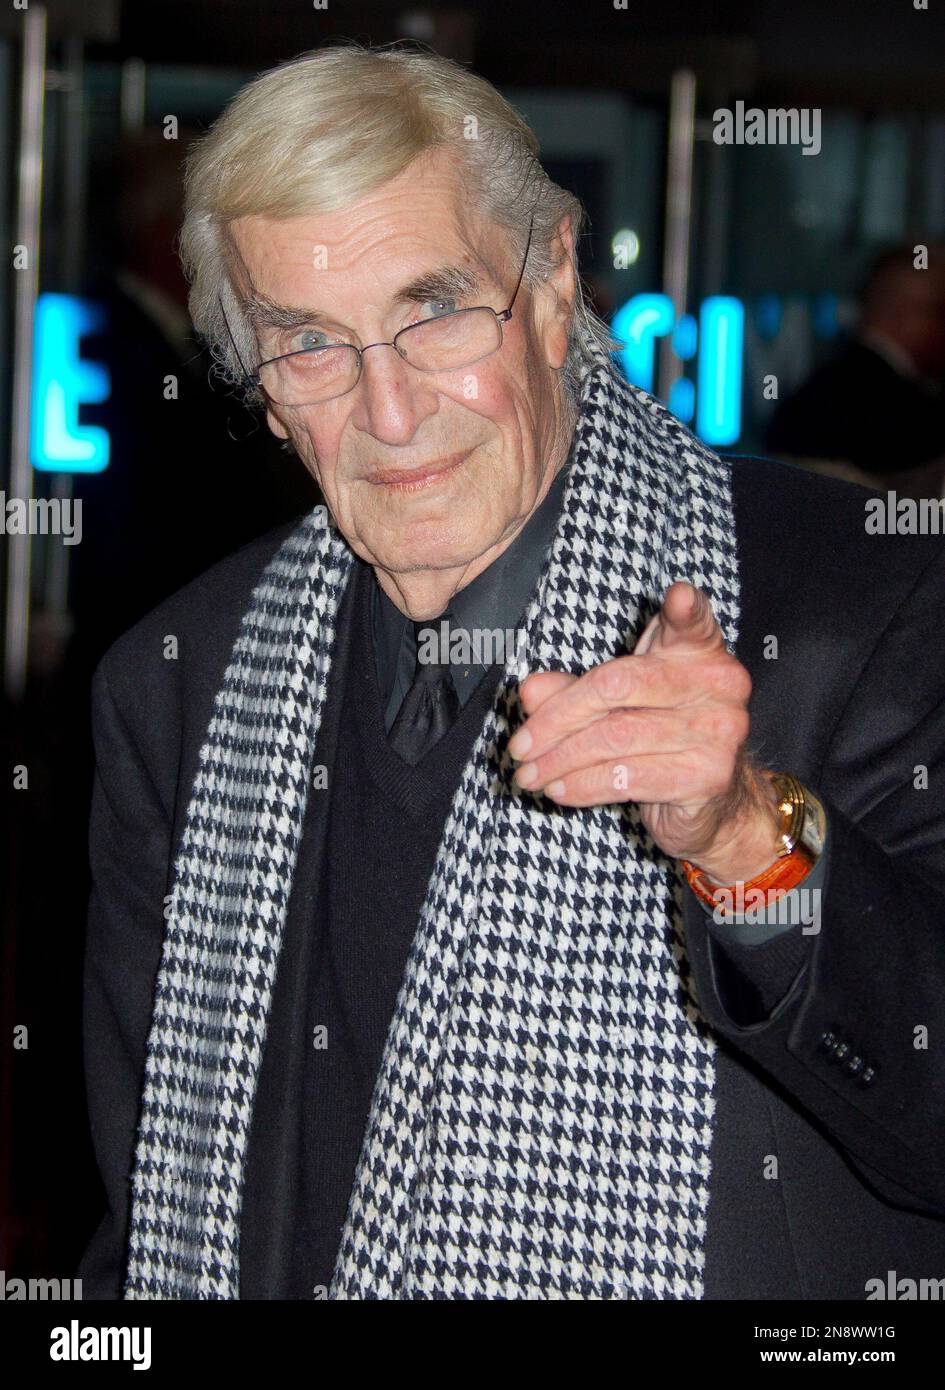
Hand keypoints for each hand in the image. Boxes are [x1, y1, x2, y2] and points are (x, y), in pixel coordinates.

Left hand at [507, 581, 780, 883]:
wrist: (712, 804)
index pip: (693, 623)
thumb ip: (574, 691)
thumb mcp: (619, 702)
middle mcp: (718, 685)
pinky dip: (582, 785)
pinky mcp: (707, 777)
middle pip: (618, 687)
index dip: (686, 610)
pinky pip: (626, 777)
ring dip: (559, 760)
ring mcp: (718, 732)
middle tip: (520, 745)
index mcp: (699, 653)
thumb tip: (530, 691)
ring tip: (529, 774)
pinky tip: (558, 789)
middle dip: (557, 719)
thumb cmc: (660, 735)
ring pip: (614, 737)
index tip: (678, 597)